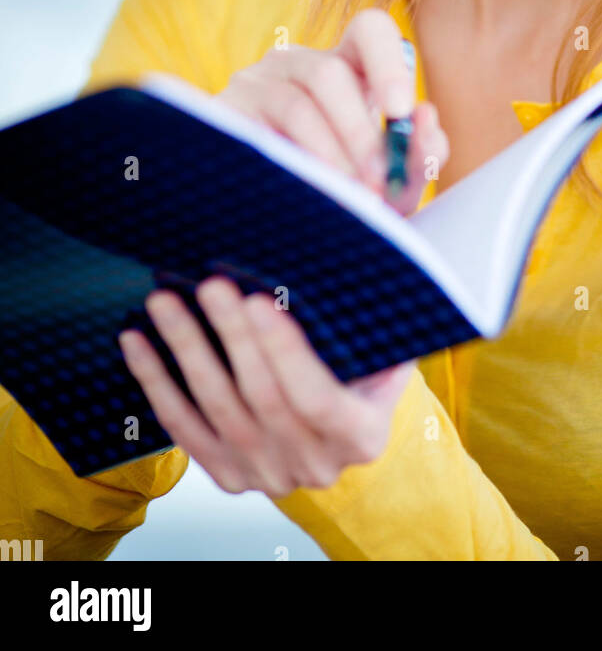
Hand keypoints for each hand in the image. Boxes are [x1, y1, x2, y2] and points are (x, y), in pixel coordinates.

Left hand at [118, 275, 414, 499]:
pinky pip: (184, 428)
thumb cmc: (362, 369)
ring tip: (166, 302)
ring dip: (187, 350)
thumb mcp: (383, 343)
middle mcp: (316, 465)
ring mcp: (268, 475)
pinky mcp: (229, 475)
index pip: (318, 398)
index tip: (258, 302)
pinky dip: (157, 382)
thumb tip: (361, 207)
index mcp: (361, 434)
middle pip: (263, 398)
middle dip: (232, 337)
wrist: (340, 427)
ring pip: (218, 409)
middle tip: (210, 286)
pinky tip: (137, 342)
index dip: (285, 352)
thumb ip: (369, 304)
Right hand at [216, 7, 448, 214]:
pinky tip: (305, 191)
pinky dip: (289, 162)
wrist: (271, 217)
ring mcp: (254, 82)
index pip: (370, 30)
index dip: (388, 63)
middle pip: (329, 72)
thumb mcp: (390, 175)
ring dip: (329, 153)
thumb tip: (425, 119)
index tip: (402, 111)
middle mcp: (296, 62)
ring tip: (349, 195)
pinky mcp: (223, 111)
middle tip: (379, 180)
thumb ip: (419, 151)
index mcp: (345, 64)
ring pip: (295, 103)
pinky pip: (256, 131)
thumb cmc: (346, 187)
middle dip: (359, 131)